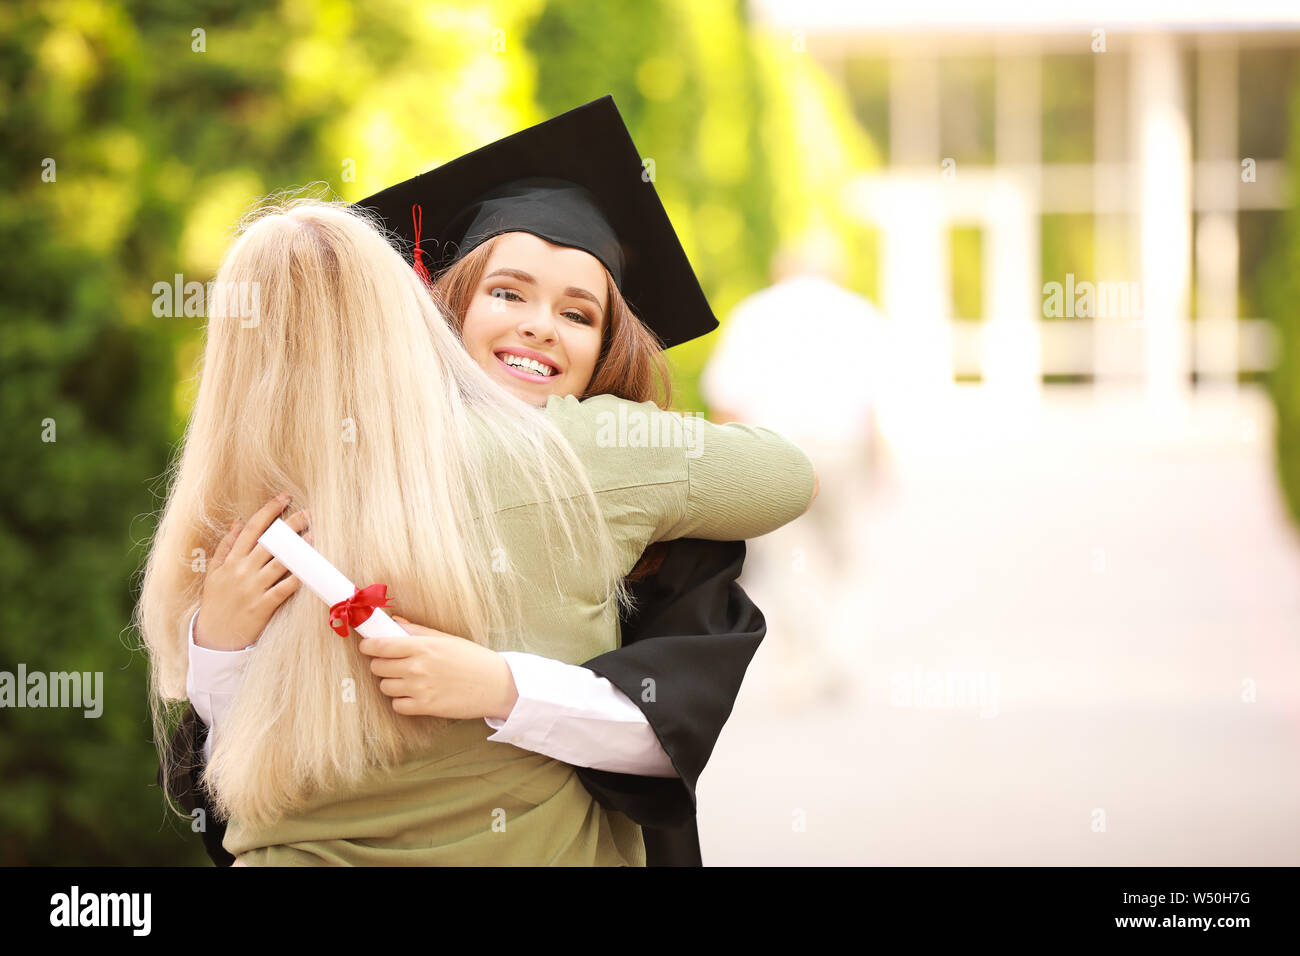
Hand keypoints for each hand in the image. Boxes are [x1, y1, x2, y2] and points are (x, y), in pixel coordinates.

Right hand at [195, 493, 310, 651]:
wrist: (213, 638)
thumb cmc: (216, 602)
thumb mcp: (214, 572)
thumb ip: (226, 547)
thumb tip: (238, 522)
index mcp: (231, 560)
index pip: (252, 529)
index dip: (269, 510)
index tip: (284, 497)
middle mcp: (242, 571)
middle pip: (270, 542)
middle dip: (290, 525)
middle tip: (308, 512)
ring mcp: (253, 588)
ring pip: (279, 563)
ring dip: (298, 548)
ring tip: (314, 534)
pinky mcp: (262, 606)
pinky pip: (284, 589)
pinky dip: (297, 578)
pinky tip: (309, 568)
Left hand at [357, 616, 518, 720]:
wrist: (496, 685)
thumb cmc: (473, 659)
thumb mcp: (446, 639)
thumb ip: (417, 631)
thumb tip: (394, 623)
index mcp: (423, 646)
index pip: (381, 645)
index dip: (369, 646)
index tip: (367, 646)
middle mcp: (417, 667)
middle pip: (378, 667)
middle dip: (381, 664)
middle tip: (391, 663)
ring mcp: (420, 689)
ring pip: (385, 687)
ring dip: (391, 683)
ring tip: (406, 680)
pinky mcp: (425, 707)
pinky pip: (397, 705)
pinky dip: (401, 701)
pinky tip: (413, 694)